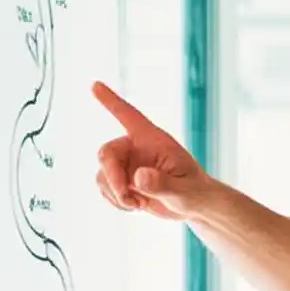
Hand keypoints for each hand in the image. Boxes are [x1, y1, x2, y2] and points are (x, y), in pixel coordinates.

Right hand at [91, 81, 216, 220]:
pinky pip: (106, 189)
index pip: (129, 116)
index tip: (95, 84)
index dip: (111, 101)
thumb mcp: (183, 190)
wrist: (193, 206)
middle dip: (112, 178)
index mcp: (153, 140)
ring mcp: (127, 165)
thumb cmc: (195, 192)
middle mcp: (136, 148)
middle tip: (126, 197)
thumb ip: (162, 184)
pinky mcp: (122, 180)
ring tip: (137, 204)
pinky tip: (136, 206)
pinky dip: (116, 201)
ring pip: (103, 174)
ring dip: (115, 194)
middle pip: (107, 154)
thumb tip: (139, 177)